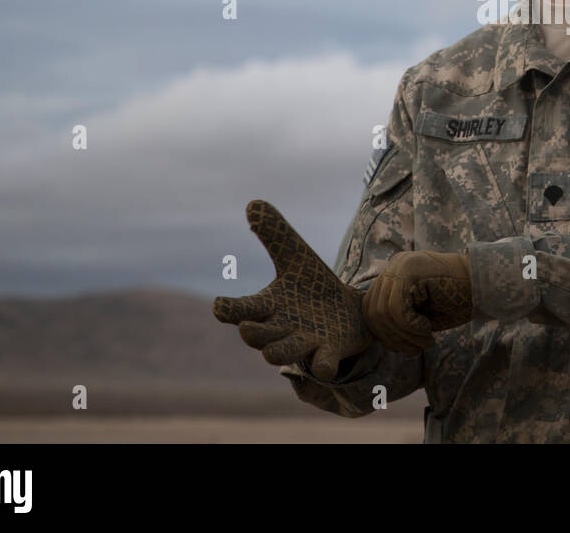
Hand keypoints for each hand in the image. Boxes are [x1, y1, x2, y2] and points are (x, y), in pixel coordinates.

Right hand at [213, 199, 371, 378]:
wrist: (350, 312)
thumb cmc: (313, 287)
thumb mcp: (297, 256)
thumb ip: (275, 234)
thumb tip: (252, 203)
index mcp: (267, 307)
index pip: (238, 311)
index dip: (227, 309)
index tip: (220, 305)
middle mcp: (279, 329)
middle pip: (255, 337)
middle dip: (253, 332)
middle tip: (251, 324)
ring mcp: (303, 344)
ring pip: (280, 355)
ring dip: (281, 349)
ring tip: (286, 341)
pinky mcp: (328, 354)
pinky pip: (321, 367)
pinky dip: (321, 365)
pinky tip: (325, 361)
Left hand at [363, 251, 471, 354]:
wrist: (486, 285)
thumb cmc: (457, 301)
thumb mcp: (421, 313)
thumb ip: (398, 318)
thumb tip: (378, 337)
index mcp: (394, 274)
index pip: (370, 307)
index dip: (383, 334)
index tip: (405, 347)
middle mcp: (394, 265)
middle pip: (372, 310)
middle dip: (392, 338)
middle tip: (414, 349)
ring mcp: (402, 265)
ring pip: (384, 312)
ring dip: (404, 336)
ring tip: (424, 342)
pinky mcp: (411, 271)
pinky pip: (398, 309)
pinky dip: (411, 328)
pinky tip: (428, 332)